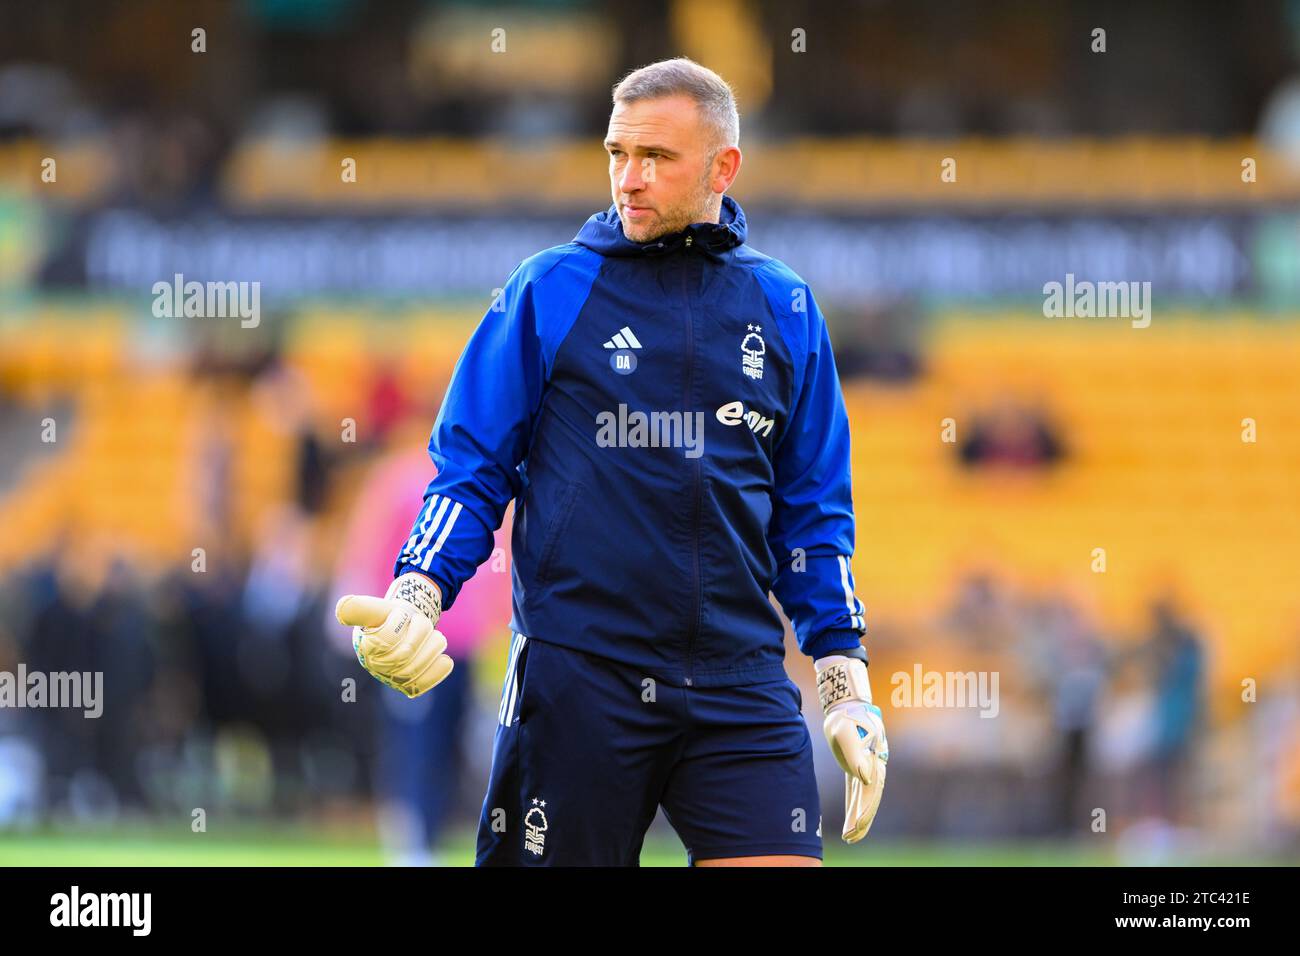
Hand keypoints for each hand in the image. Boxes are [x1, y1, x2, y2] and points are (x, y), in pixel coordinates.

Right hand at [335, 572, 451, 697]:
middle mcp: (375, 667)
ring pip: (415, 670)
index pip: (385, 639)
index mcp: (365, 647)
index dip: (399, 622)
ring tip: (437, 637)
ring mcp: (391, 679)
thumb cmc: (389, 616)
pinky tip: (445, 660)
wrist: (405, 627)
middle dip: (420, 633)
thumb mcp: (376, 608)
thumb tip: (342, 608)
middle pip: (404, 656)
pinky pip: (422, 684)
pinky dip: (436, 671)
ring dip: (432, 648)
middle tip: (423, 622)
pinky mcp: (407, 686)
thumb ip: (360, 607)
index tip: (401, 613)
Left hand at [815, 654, 888, 842]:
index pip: (870, 790)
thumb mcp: (845, 732)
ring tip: (851, 835)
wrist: (846, 704)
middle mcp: (873, 765)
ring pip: (863, 796)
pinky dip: (854, 804)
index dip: (865, 809)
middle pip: (869, 797)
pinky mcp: (856, 765)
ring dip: (858, 815)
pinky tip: (851, 817)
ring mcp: (866, 766)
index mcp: (873, 760)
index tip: (857, 824)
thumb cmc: (846, 717)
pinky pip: (856, 789)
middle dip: (862, 818)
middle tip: (852, 837)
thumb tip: (864, 777)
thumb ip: (855, 753)